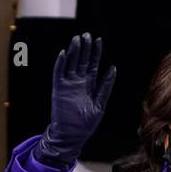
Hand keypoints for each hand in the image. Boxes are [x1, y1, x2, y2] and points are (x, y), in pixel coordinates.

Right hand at [32, 32, 115, 168]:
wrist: (72, 136)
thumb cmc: (87, 123)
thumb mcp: (100, 104)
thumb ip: (106, 86)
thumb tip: (113, 68)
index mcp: (89, 84)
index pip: (93, 63)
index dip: (96, 52)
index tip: (98, 40)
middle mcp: (78, 82)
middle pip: (81, 60)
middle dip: (84, 48)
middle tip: (86, 35)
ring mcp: (67, 85)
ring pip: (70, 63)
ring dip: (73, 52)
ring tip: (77, 40)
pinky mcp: (58, 89)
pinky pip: (58, 73)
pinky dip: (60, 64)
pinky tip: (63, 53)